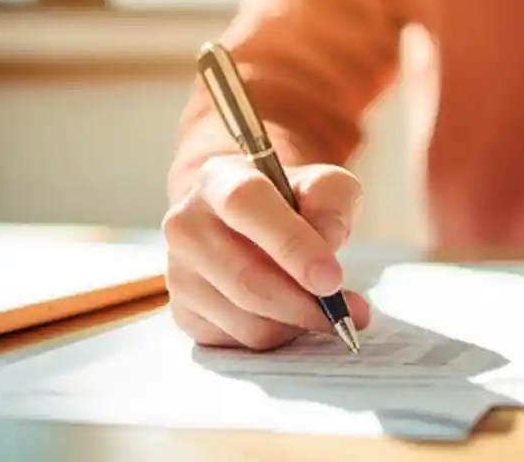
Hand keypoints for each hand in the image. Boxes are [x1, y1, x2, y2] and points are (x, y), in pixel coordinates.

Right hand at [162, 156, 371, 350]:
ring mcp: (178, 273)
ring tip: (323, 310)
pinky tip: (292, 316)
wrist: (250, 221)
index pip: (245, 206)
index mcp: (219, 180)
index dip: (291, 244)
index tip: (331, 279)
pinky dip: (277, 337)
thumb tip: (328, 243)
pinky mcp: (183, 313)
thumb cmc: (291, 202)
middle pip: (246, 279)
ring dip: (296, 324)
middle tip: (345, 313)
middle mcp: (187, 225)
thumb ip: (332, 203)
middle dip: (304, 304)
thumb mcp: (323, 185)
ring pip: (246, 320)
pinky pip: (238, 342)